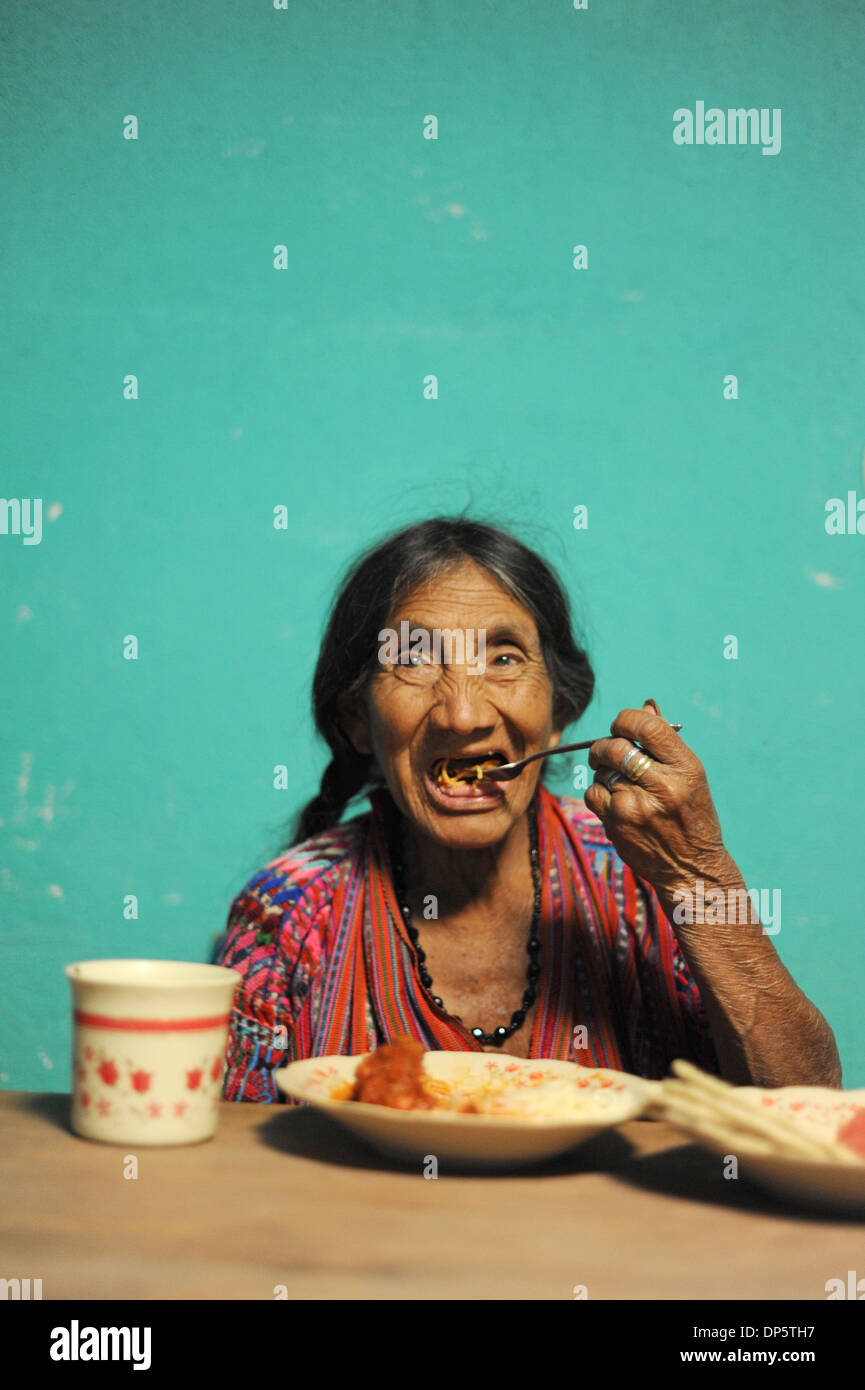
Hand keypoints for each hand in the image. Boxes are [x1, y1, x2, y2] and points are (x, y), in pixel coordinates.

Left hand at [583, 699, 731, 890]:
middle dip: (605, 745)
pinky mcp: (618, 824)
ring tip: (620, 784)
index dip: (627, 719)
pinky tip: (615, 802)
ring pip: (601, 771)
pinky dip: (598, 793)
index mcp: (686, 768)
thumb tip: (645, 706)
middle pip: (616, 747)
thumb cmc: (691, 816)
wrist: (691, 869)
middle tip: (607, 752)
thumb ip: (665, 742)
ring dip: (603, 772)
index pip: (648, 726)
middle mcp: (663, 786)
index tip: (622, 726)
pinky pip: (593, 793)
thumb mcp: (690, 777)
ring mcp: (637, 807)